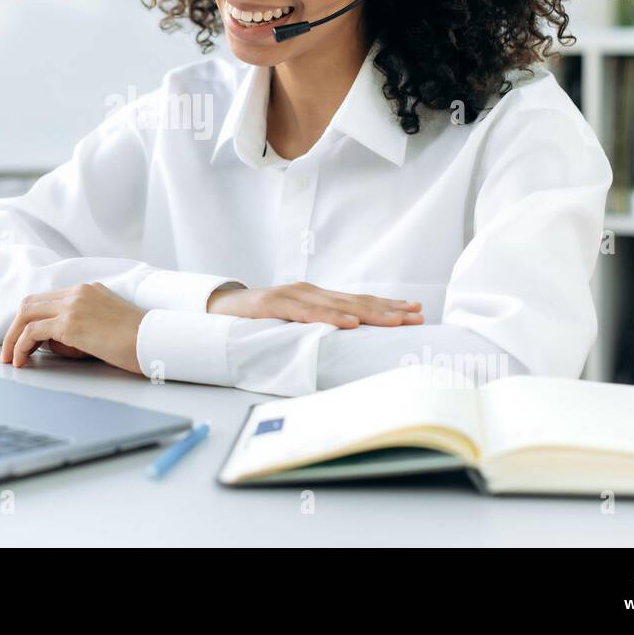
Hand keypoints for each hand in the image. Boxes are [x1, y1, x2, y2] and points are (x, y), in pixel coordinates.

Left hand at [1, 282, 145, 373]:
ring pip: (27, 315)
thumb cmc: (138, 341)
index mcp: (88, 290)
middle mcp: (78, 292)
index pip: (47, 299)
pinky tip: (22, 361)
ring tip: (11, 360)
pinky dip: (21, 346)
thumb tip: (52, 342)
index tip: (23, 340)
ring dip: (13, 338)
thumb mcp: (106, 325)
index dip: (30, 320)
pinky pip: (33, 332)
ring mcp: (73, 305)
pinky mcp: (71, 323)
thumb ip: (80, 327)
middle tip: (9, 352)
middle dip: (14, 328)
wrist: (156, 341)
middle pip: (30, 303)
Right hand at [207, 281, 423, 329]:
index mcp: (316, 297)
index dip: (388, 305)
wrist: (216, 308)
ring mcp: (292, 295)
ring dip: (370, 314)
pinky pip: (306, 313)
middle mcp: (309, 292)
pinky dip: (330, 318)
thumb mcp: (292, 323)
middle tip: (417, 317)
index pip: (359, 301)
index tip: (415, 311)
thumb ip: (316, 327)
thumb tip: (348, 342)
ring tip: (396, 321)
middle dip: (389, 310)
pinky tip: (350, 324)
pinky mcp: (274, 305)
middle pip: (356, 301)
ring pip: (337, 305)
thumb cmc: (255, 319)